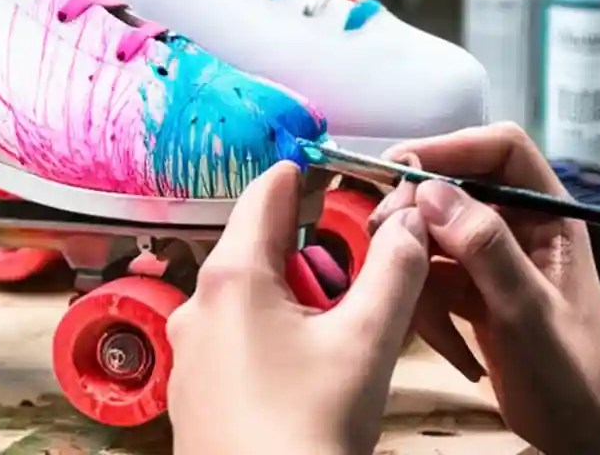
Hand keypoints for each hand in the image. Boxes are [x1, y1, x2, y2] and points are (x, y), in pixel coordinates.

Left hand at [166, 161, 429, 454]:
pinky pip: (232, 338)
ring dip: (292, 296)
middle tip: (360, 268)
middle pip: (257, 246)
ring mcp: (187, 349)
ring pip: (246, 296)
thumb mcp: (367, 341)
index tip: (337, 171)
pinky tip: (304, 370)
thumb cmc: (310, 428)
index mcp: (232, 277)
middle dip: (309, 249)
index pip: (265, 193)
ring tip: (340, 329)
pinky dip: (269, 334)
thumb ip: (394, 269)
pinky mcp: (190, 388)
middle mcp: (196, 304)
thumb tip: (411, 218)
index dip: (305, 175)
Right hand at [378, 123, 599, 454]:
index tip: (401, 167)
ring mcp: (489, 256)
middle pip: (454, 184)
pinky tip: (425, 327)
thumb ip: (485, 247)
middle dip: (414, 207)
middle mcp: (517, 225)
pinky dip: (416, 293)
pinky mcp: (467, 287)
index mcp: (548, 214)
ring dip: (410, 256)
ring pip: (431, 228)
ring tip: (397, 285)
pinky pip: (427, 270)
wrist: (577, 429)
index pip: (500, 149)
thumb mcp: (526, 307)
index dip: (451, 148)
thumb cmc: (567, 369)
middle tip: (382, 231)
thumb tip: (431, 192)